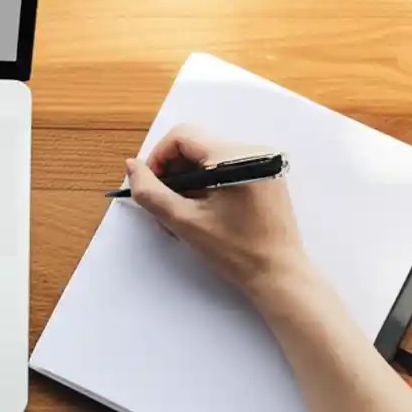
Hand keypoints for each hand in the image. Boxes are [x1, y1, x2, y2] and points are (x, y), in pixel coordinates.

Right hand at [125, 125, 309, 303]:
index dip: (158, 157)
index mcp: (234, 156)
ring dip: (189, 181)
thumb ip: (151, 192)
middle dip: (173, 173)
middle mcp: (253, 151)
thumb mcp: (184, 221)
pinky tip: (204, 212)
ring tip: (183, 214)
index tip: (150, 185)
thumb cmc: (235, 251)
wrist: (279, 274)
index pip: (182, 136)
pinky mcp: (267, 176)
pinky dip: (208, 184)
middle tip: (164, 205)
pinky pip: (227, 168)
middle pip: (195, 146)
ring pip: (209, 159)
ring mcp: (263, 163)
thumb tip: (132, 166)